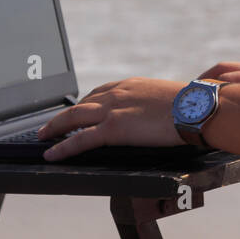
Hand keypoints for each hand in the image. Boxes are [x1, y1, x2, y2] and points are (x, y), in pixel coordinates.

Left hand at [37, 77, 183, 160]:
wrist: (196, 108)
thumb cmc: (191, 104)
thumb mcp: (168, 97)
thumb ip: (157, 103)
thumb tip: (164, 112)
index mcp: (132, 84)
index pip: (101, 91)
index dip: (86, 101)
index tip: (78, 108)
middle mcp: (119, 92)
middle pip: (82, 102)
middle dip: (64, 115)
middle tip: (51, 124)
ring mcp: (114, 109)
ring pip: (73, 117)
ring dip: (54, 127)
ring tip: (43, 137)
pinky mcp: (114, 128)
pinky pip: (80, 139)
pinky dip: (63, 147)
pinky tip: (52, 154)